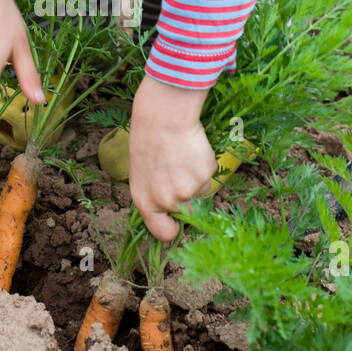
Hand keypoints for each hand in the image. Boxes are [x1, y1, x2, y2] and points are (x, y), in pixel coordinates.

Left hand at [129, 75, 214, 240]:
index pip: (163, 232)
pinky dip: (204, 166)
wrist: (164, 118)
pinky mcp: (204, 177)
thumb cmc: (148, 140)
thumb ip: (155, 194)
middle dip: (189, 199)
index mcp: (146, 203)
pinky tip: (192, 150)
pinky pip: (209, 178)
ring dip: (196, 180)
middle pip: (189, 213)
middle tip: (181, 174)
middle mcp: (167, 202)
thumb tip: (170, 208)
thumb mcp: (142, 173)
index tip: (177, 222)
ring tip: (183, 157)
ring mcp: (187, 191)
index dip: (172, 228)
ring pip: (200, 193)